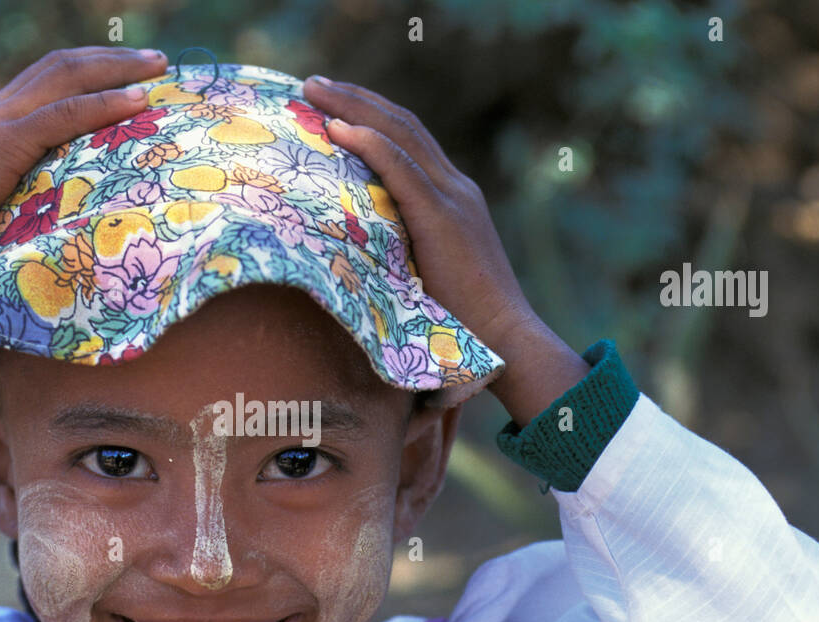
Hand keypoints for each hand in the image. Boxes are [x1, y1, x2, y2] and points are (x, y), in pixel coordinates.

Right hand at [0, 46, 168, 300]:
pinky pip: (63, 114)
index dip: (86, 72)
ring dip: (117, 69)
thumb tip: (37, 223)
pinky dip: (103, 103)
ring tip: (158, 68)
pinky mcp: (2, 145)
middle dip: (111, 59)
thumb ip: (7, 199)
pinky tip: (136, 101)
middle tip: (156, 61)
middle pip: (61, 66)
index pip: (43, 81)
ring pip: (67, 77)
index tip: (124, 74)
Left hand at [302, 75, 589, 423]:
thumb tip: (355, 263)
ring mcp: (453, 199)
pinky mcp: (444, 218)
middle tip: (312, 83)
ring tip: (313, 89)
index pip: (410, 142)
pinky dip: (370, 144)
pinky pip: (402, 169)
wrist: (506, 342)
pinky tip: (338, 128)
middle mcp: (456, 189)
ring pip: (400, 135)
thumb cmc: (463, 327)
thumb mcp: (424, 278)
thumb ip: (399, 256)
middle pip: (402, 125)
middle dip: (355, 99)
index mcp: (453, 200)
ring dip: (353, 107)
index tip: (332, 103)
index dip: (371, 116)